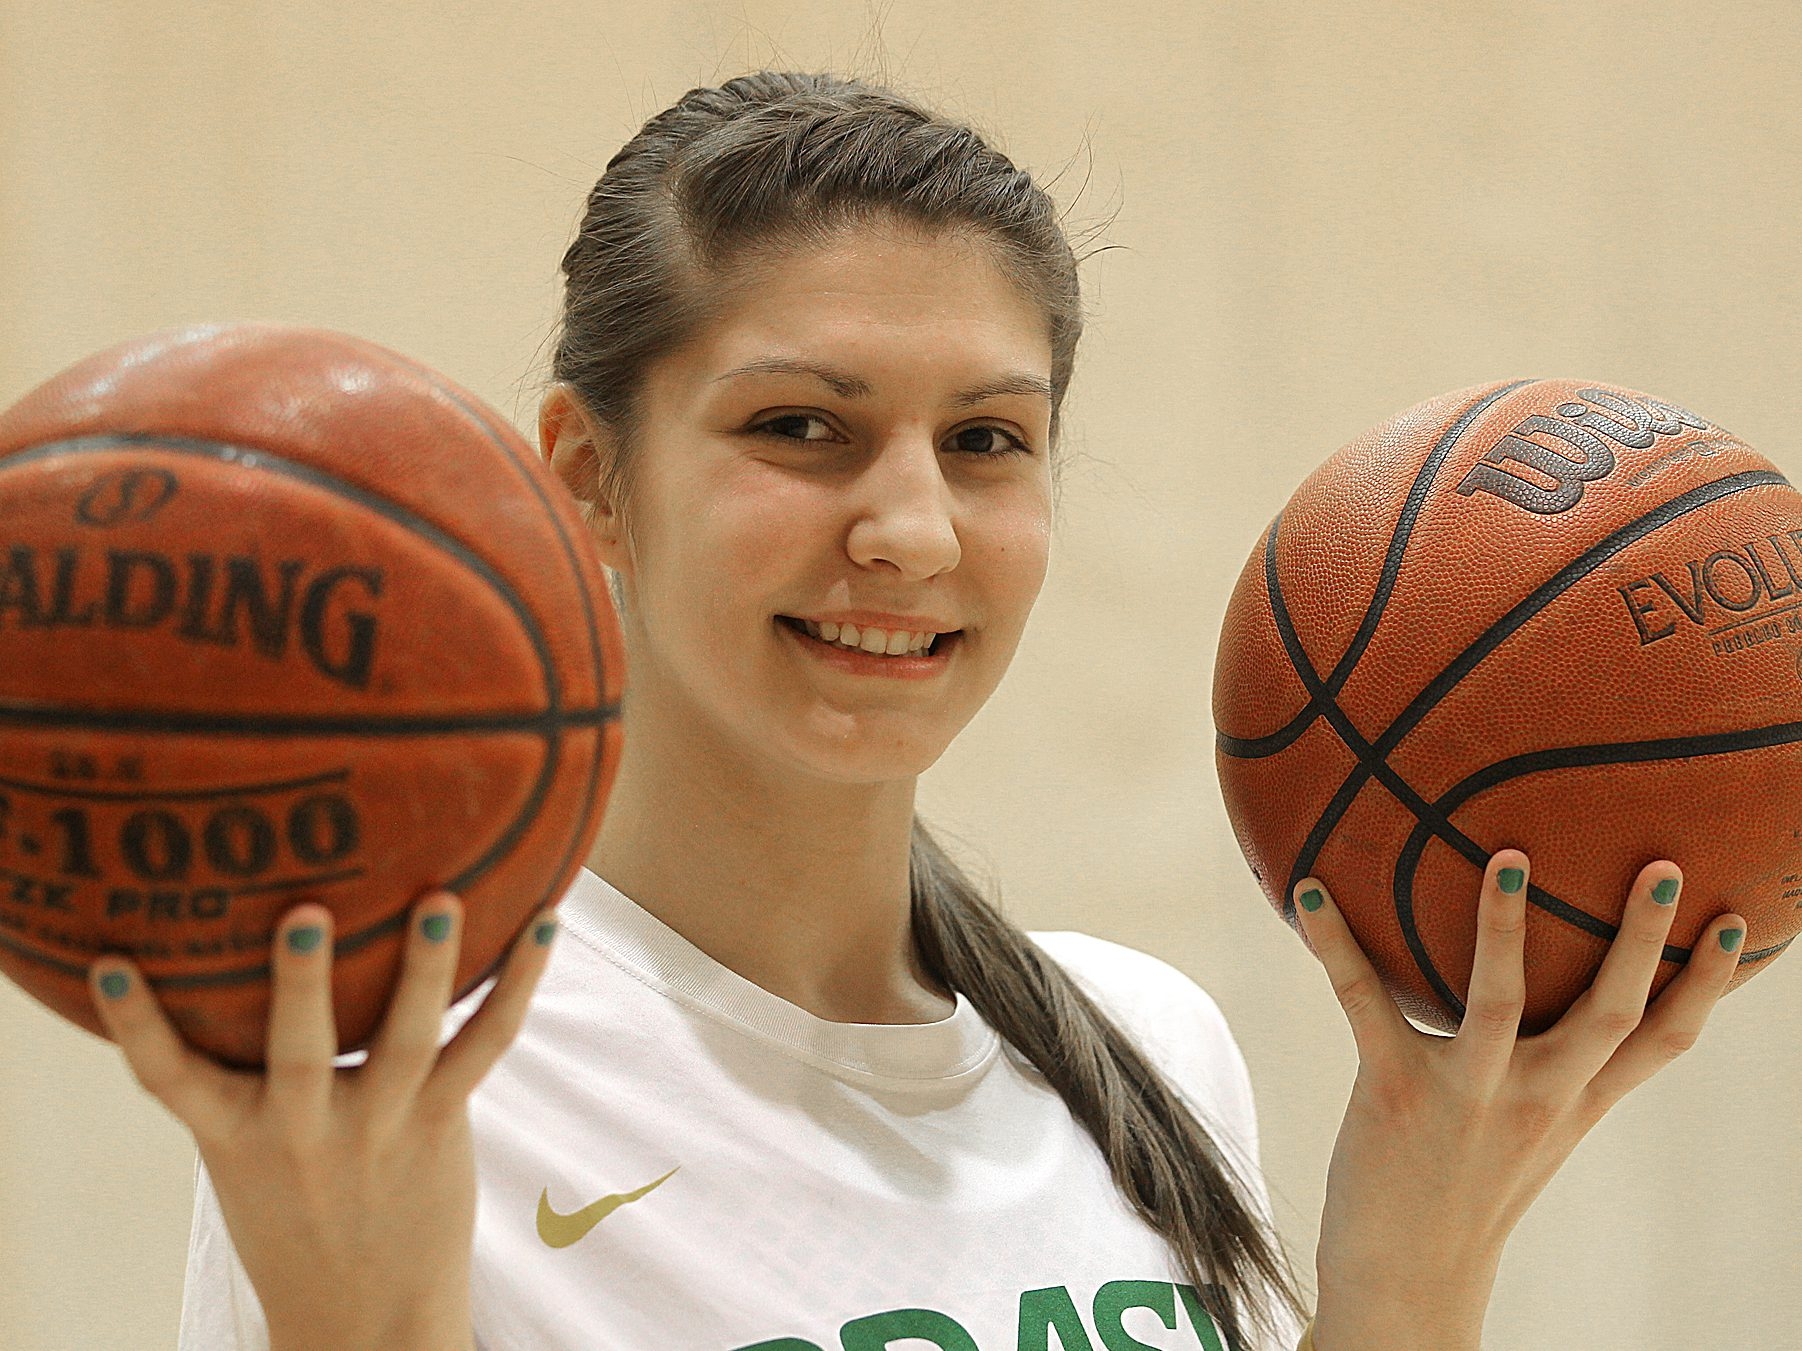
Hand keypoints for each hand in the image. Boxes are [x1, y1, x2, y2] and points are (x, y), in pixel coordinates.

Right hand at [87, 890, 558, 1350]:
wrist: (367, 1321)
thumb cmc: (302, 1219)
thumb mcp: (248, 1161)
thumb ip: (245, 1083)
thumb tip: (245, 975)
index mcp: (236, 1135)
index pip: (169, 1076)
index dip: (134, 1022)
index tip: (114, 962)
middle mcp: (305, 1130)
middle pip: (301, 1048)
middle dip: (300, 981)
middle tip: (304, 911)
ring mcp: (379, 1126)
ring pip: (405, 1040)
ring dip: (426, 969)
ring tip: (440, 901)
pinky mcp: (441, 1123)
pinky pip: (486, 1044)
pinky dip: (517, 983)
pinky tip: (546, 924)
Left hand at [1294, 850, 1743, 1350]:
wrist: (1407, 1277)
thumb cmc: (1461, 1189)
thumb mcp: (1525, 1130)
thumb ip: (1544, 1069)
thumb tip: (1541, 996)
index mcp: (1573, 1102)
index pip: (1661, 1040)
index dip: (1703, 983)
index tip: (1730, 920)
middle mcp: (1537, 1096)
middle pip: (1609, 1010)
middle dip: (1641, 938)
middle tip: (1664, 864)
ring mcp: (1469, 1093)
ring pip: (1498, 999)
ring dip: (1503, 927)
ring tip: (1510, 857)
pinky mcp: (1395, 1089)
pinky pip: (1362, 1001)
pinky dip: (1334, 942)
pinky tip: (1309, 889)